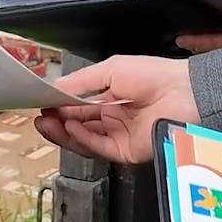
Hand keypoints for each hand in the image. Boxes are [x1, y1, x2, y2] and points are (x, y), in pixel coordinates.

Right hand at [34, 56, 197, 164]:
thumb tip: (55, 88)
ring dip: (64, 132)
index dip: (61, 105)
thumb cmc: (153, 75)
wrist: (183, 92)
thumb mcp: (110, 70)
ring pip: (85, 139)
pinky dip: (81, 139)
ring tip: (45, 123)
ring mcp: (120, 136)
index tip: (43, 102)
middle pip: (79, 125)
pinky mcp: (126, 151)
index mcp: (113, 99)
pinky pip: (98, 147)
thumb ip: (81, 82)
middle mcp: (115, 119)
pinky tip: (68, 128)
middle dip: (57, 121)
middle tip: (39, 115)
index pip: (80, 107)